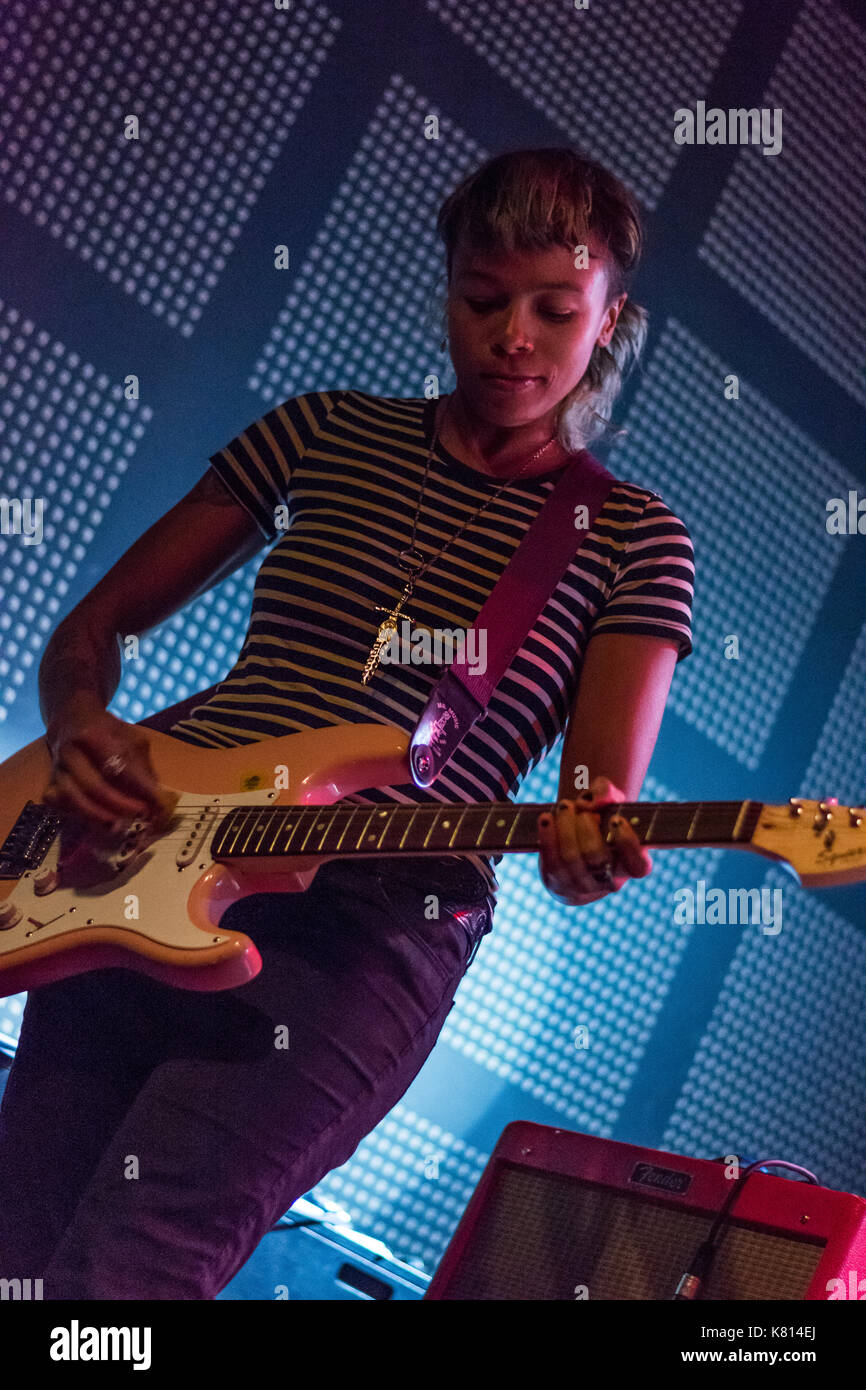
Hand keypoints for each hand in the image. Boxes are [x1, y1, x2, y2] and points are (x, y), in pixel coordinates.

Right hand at [42, 696, 173, 832]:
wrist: (70, 720)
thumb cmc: (107, 732)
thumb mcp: (131, 739)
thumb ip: (144, 768)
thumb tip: (160, 801)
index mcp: (93, 735)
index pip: (119, 766)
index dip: (140, 789)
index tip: (157, 805)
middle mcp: (70, 752)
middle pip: (94, 786)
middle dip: (121, 806)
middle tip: (141, 817)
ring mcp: (56, 771)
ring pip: (75, 800)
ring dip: (101, 817)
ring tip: (121, 827)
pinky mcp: (50, 785)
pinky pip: (63, 807)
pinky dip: (82, 818)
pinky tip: (100, 824)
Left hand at [537, 776, 651, 905]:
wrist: (579, 839)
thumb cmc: (602, 820)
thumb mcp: (611, 801)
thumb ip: (606, 793)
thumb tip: (589, 803)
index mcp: (632, 864)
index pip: (638, 865)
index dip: (627, 844)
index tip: (616, 819)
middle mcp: (610, 880)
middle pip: (596, 857)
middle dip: (585, 828)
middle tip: (580, 808)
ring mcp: (584, 887)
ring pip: (570, 859)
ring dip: (564, 828)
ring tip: (563, 806)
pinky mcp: (560, 885)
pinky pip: (551, 863)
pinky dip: (548, 838)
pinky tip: (546, 819)